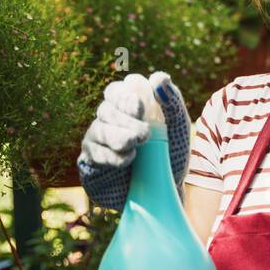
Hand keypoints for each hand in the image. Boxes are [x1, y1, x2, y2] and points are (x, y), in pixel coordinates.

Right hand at [78, 71, 191, 209]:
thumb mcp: (178, 127)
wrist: (165, 191)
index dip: (125, 96)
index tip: (140, 107)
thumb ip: (171, 100)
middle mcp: (110, 120)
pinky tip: (127, 160)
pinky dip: (110, 156)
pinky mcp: (91, 161)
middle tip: (145, 134)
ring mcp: (98, 140)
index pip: (117, 90)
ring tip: (136, 147)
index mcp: (128, 106)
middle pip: (106, 108)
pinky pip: (93, 153)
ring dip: (118, 137)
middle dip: (124, 119)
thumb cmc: (171, 153)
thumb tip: (158, 78)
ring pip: (97, 129)